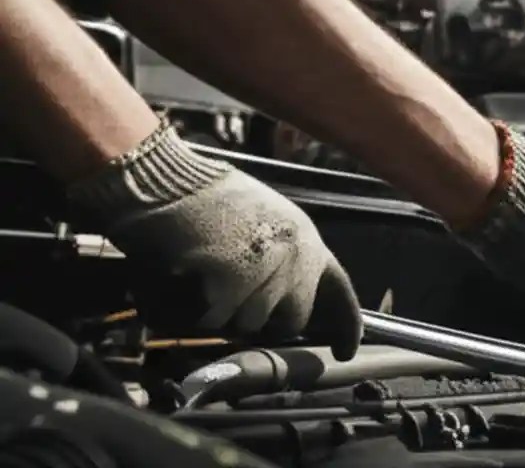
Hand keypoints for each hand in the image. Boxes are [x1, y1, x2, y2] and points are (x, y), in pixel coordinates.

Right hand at [68, 124, 362, 358]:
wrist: (170, 182)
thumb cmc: (207, 197)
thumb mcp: (266, 221)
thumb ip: (283, 258)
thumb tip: (280, 298)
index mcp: (308, 241)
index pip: (340, 293)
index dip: (344, 326)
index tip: (344, 352)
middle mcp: (298, 261)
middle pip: (291, 320)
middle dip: (264, 318)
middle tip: (230, 294)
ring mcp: (269, 276)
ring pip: (249, 326)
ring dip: (225, 314)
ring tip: (203, 277)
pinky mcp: (234, 289)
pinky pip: (215, 323)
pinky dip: (196, 312)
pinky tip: (185, 279)